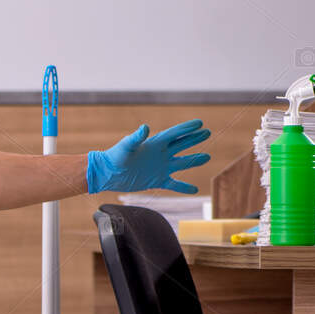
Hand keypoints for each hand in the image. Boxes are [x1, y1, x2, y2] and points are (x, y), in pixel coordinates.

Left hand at [86, 119, 210, 194]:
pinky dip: (183, 187)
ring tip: (206, 157)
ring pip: (181, 163)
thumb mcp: (126, 146)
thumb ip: (136, 138)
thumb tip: (145, 127)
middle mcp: (160, 154)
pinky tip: (194, 190)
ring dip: (193, 161)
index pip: (174, 134)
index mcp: (154, 144)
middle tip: (207, 132)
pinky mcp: (156, 180)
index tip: (199, 123)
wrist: (108, 174)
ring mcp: (160, 167)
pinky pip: (174, 184)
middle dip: (194, 139)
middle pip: (181, 145)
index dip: (187, 128)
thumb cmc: (114, 157)